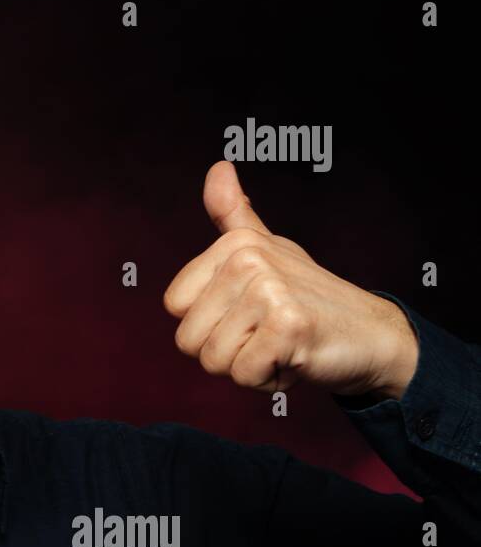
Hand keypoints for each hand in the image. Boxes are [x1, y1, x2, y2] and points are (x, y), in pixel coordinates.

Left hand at [162, 161, 418, 399]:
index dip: (206, 323)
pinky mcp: (287, 326)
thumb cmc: (309, 295)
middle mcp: (248, 260)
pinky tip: (294, 358)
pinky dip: (269, 379)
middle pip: (189, 339)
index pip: (174, 307)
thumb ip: (233, 214)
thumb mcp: (265, 249)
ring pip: (214, 361)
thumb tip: (218, 166)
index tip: (245, 314)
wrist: (371, 334)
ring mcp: (269, 291)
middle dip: (225, 350)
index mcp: (234, 244)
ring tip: (279, 344)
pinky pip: (244, 375)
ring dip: (247, 366)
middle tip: (265, 334)